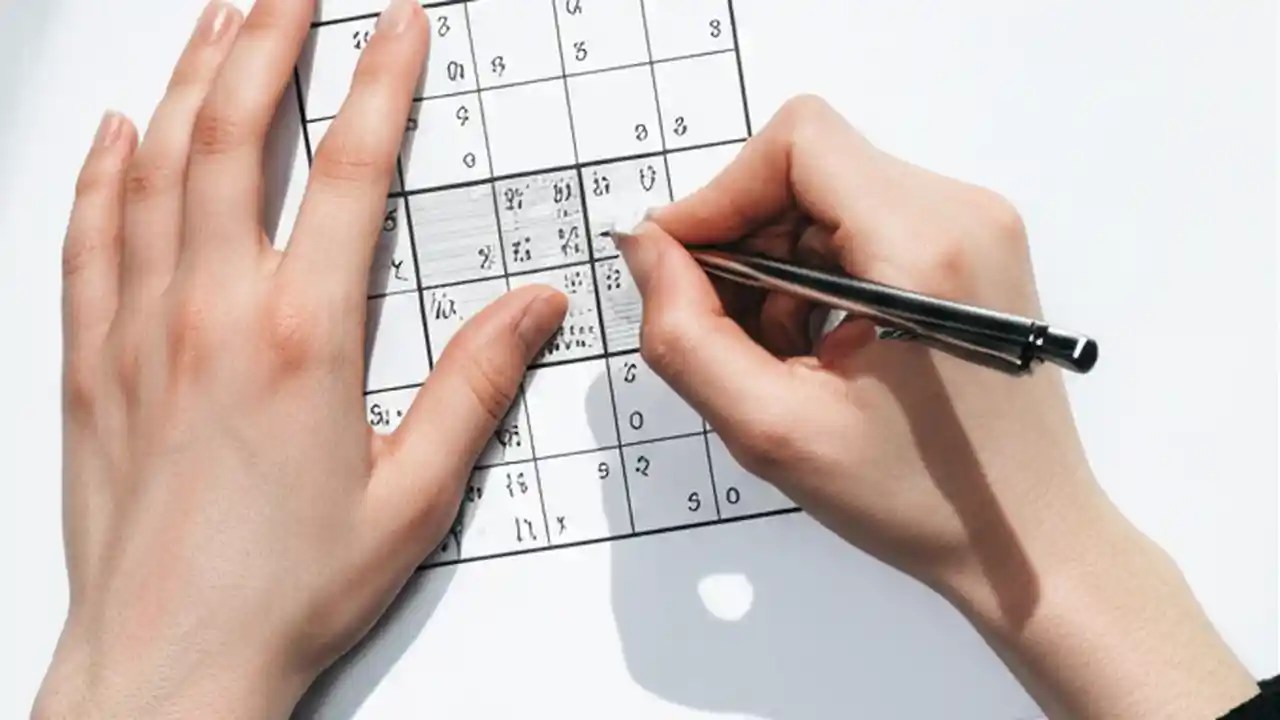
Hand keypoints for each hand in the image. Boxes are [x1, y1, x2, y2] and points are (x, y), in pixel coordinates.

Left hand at [35, 1, 565, 716]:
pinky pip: (87, 237)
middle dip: (264, 40)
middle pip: (232, 134)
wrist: (167, 661)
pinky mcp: (91, 364)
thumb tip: (534, 307)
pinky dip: (101, 172)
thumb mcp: (414, 495)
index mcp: (300, 338)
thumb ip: (477, 386)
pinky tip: (114, 135)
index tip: (395, 25)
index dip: (379, 81)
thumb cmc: (285, 589)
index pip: (349, 171)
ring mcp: (138, 331)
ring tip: (215, 21)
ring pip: (154, 167)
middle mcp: (209, 314)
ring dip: (186, 79)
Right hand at [620, 96, 1256, 717]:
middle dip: (743, 239)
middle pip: (808, 167)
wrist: (1028, 541)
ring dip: (775, 263)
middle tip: (720, 327)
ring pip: (827, 197)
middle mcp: (962, 215)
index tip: (678, 264)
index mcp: (925, 249)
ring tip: (774, 352)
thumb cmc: (922, 501)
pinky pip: (861, 225)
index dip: (719, 195)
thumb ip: (687, 336)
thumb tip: (647, 249)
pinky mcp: (970, 250)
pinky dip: (813, 274)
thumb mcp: (775, 431)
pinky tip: (813, 346)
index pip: (798, 143)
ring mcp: (974, 228)